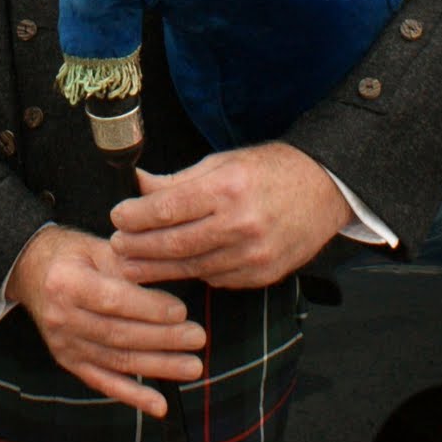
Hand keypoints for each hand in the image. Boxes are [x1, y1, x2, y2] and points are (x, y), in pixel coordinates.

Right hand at [5, 225, 205, 416]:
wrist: (32, 271)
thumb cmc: (74, 255)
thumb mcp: (100, 248)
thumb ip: (130, 266)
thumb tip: (171, 282)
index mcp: (66, 282)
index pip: (112, 300)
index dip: (148, 308)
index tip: (182, 311)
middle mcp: (61, 318)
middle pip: (117, 334)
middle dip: (162, 339)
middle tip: (197, 338)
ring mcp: (64, 345)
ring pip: (116, 360)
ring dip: (157, 367)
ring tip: (192, 367)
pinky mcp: (69, 362)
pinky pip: (104, 382)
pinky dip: (133, 396)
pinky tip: (160, 405)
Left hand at [108, 142, 350, 288]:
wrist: (325, 189)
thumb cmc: (271, 170)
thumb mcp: (223, 162)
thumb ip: (178, 180)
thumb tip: (136, 184)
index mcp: (228, 188)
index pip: (167, 208)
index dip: (136, 216)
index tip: (117, 216)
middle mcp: (241, 224)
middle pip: (173, 244)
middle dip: (138, 248)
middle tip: (116, 247)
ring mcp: (253, 254)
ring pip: (192, 268)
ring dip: (157, 269)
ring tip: (132, 266)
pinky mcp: (262, 275)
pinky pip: (217, 279)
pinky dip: (194, 273)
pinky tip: (176, 268)